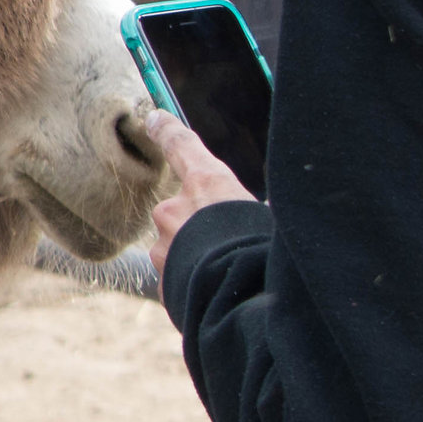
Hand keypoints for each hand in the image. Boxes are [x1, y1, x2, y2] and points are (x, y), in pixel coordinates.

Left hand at [142, 110, 253, 275]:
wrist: (243, 305)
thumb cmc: (264, 254)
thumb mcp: (269, 218)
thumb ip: (244, 209)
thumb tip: (252, 211)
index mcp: (207, 186)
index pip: (182, 146)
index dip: (168, 130)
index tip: (153, 116)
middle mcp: (175, 209)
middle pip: (186, 209)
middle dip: (204, 224)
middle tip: (236, 244)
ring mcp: (163, 244)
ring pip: (182, 243)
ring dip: (201, 255)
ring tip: (232, 272)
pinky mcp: (161, 275)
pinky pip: (181, 272)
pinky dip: (197, 278)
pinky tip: (220, 290)